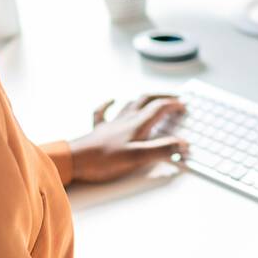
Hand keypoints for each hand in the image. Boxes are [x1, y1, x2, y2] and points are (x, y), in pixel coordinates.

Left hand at [66, 94, 188, 183]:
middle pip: (147, 100)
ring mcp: (111, 124)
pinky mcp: (98, 131)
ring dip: (144, 99)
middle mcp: (125, 120)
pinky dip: (109, 104)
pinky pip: (103, 112)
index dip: (174, 105)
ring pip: (130, 104)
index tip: (184, 106)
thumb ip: (162, 150)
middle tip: (174, 98)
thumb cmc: (104, 160)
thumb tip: (184, 144)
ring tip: (152, 98)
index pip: (160, 108)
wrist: (73, 160)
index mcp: (137, 124)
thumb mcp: (138, 157)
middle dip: (163, 97)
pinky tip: (111, 100)